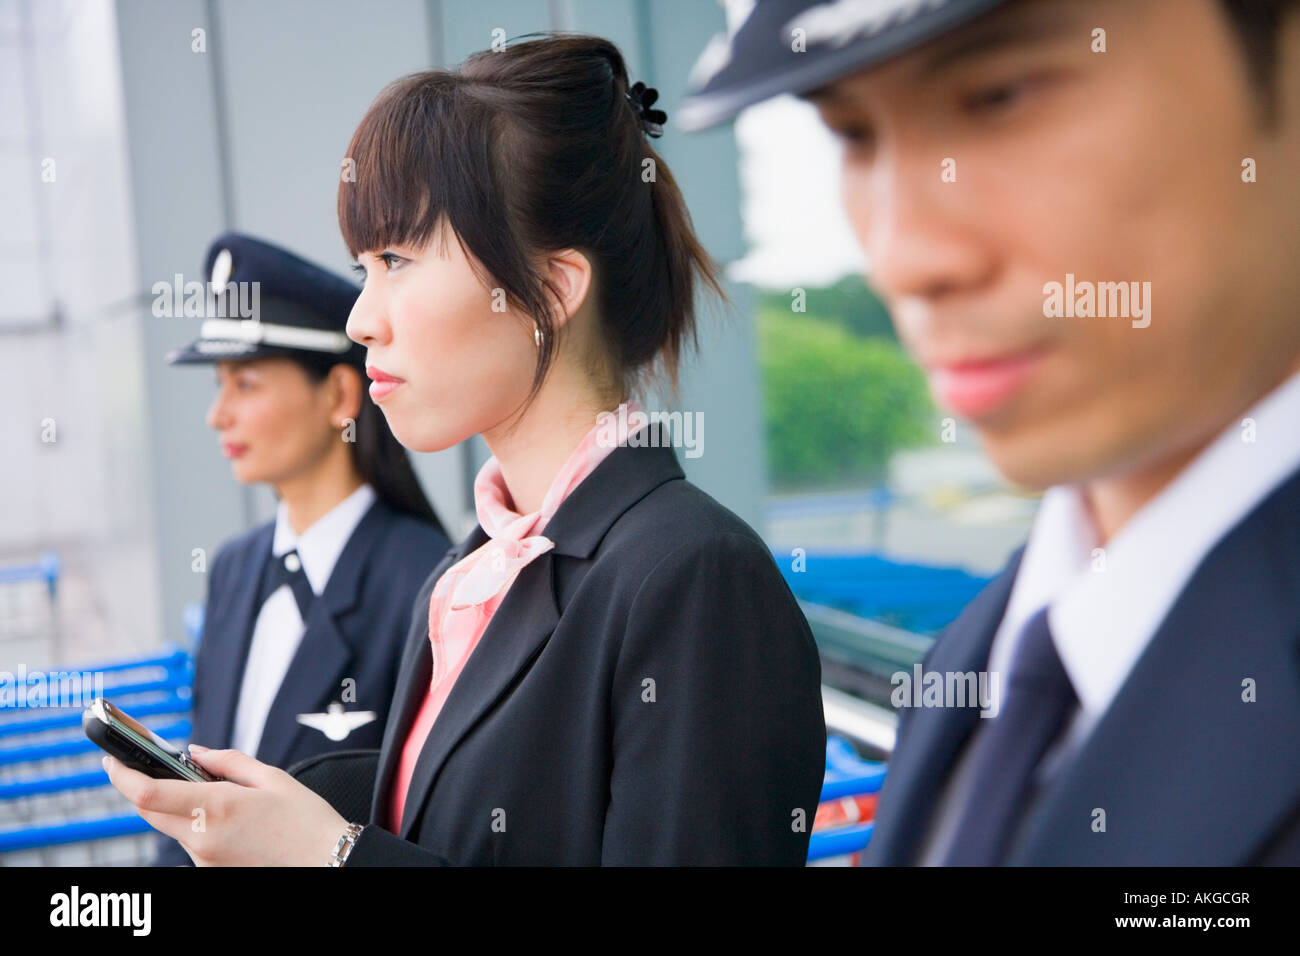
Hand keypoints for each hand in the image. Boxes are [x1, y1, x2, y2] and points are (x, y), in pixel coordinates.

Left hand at [103, 745, 350, 865]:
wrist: (327, 863)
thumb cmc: (306, 822)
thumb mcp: (273, 778)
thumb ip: (228, 761)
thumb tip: (195, 752)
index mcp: (217, 809)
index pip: (149, 794)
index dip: (123, 775)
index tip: (112, 759)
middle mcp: (203, 839)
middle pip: (149, 811)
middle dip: (143, 786)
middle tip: (150, 764)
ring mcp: (204, 859)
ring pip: (170, 826)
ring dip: (174, 804)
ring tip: (208, 789)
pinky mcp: (210, 870)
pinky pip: (189, 840)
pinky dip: (194, 822)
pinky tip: (223, 814)